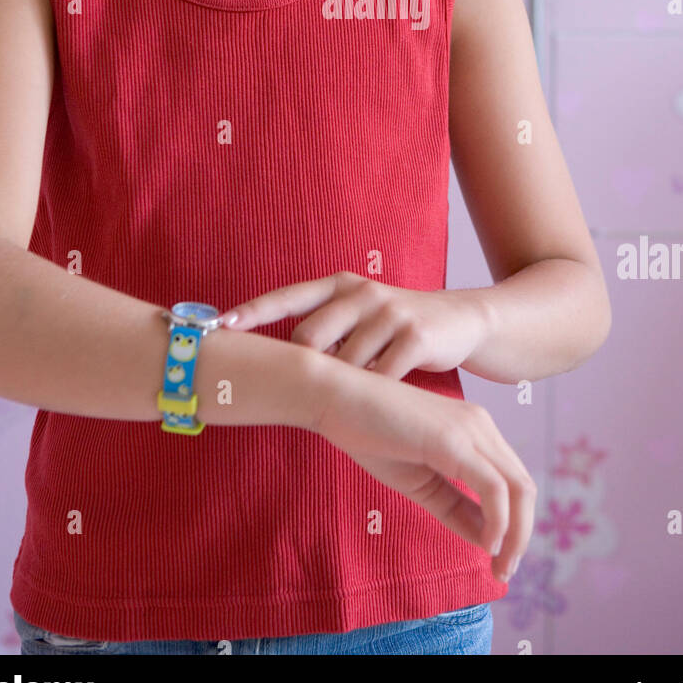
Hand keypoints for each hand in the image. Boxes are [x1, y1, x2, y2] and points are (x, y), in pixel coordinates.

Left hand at [220, 272, 493, 378]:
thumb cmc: (398, 327)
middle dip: (307, 368)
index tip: (219, 327)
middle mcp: (361, 292)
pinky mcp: (414, 336)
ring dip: (345, 385)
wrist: (463, 322)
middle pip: (309, 338)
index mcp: (340, 285)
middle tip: (313, 389)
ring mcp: (389, 312)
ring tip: (354, 395)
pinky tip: (381, 398)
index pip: (287, 297)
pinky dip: (374, 393)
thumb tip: (273, 362)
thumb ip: (324, 329)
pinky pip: (379, 376)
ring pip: (343, 362)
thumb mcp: (360, 315)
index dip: (252, 312)